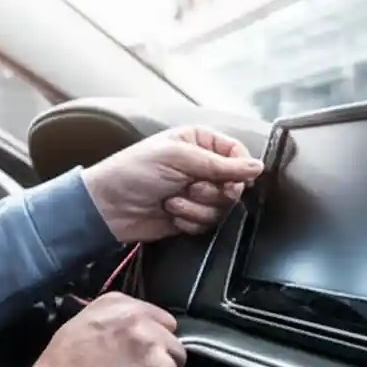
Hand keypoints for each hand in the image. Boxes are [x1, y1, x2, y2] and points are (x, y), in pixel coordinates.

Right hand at [24, 293, 185, 366]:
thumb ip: (111, 324)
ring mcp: (157, 351)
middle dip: (158, 359)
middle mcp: (141, 323)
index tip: (138, 355)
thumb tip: (130, 333)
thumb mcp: (78, 329)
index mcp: (119, 306)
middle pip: (171, 342)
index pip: (158, 318)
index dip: (150, 340)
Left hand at [82, 125, 263, 242]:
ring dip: (197, 207)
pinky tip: (171, 214)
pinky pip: (209, 224)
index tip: (230, 181)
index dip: (239, 170)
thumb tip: (257, 167)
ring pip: (223, 207)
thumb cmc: (134, 171)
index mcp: (201, 142)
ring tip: (171, 201)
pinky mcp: (192, 216)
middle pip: (235, 184)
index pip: (239, 153)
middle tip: (189, 187)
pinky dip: (190, 221)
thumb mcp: (178, 158)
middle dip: (211, 191)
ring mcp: (198, 193)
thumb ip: (220, 164)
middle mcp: (203, 166)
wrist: (108, 207)